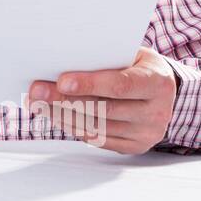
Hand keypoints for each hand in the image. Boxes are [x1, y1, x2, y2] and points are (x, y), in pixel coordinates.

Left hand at [29, 47, 176, 154]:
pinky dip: (72, 127)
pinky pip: (97, 139)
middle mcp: (156, 111)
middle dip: (65, 100)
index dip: (90, 84)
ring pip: (96, 127)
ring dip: (62, 115)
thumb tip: (63, 58)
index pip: (120, 85)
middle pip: (103, 109)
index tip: (62, 81)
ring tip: (37, 103)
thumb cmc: (139, 66)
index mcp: (157, 82)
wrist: (163, 91)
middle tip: (36, 91)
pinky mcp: (135, 146)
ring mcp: (147, 132)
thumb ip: (106, 57)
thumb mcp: (131, 54)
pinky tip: (54, 115)